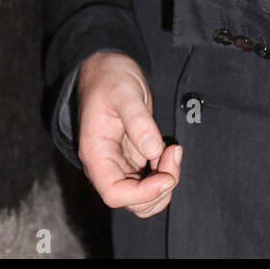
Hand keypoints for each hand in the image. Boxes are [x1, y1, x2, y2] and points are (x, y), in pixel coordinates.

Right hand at [76, 52, 181, 217]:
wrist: (108, 67)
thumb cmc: (110, 77)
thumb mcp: (124, 92)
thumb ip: (138, 120)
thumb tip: (152, 150)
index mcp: (95, 153)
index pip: (114, 194)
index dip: (143, 194)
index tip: (166, 176)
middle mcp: (105, 165)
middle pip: (132, 201)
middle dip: (159, 187)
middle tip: (174, 152)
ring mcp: (119, 164)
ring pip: (144, 197)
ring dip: (165, 183)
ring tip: (173, 150)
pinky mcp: (132, 159)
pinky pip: (150, 182)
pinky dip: (165, 174)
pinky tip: (170, 150)